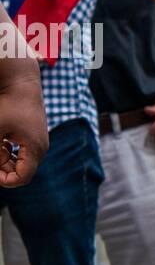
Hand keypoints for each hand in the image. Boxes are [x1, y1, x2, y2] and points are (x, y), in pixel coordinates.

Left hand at [0, 57, 47, 187]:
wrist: (21, 83)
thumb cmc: (8, 105)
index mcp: (35, 148)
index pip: (23, 177)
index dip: (5, 180)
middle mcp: (40, 146)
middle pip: (22, 171)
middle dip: (3, 170)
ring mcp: (39, 140)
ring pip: (21, 161)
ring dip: (4, 160)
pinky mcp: (34, 134)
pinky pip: (21, 151)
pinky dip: (8, 151)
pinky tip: (0, 139)